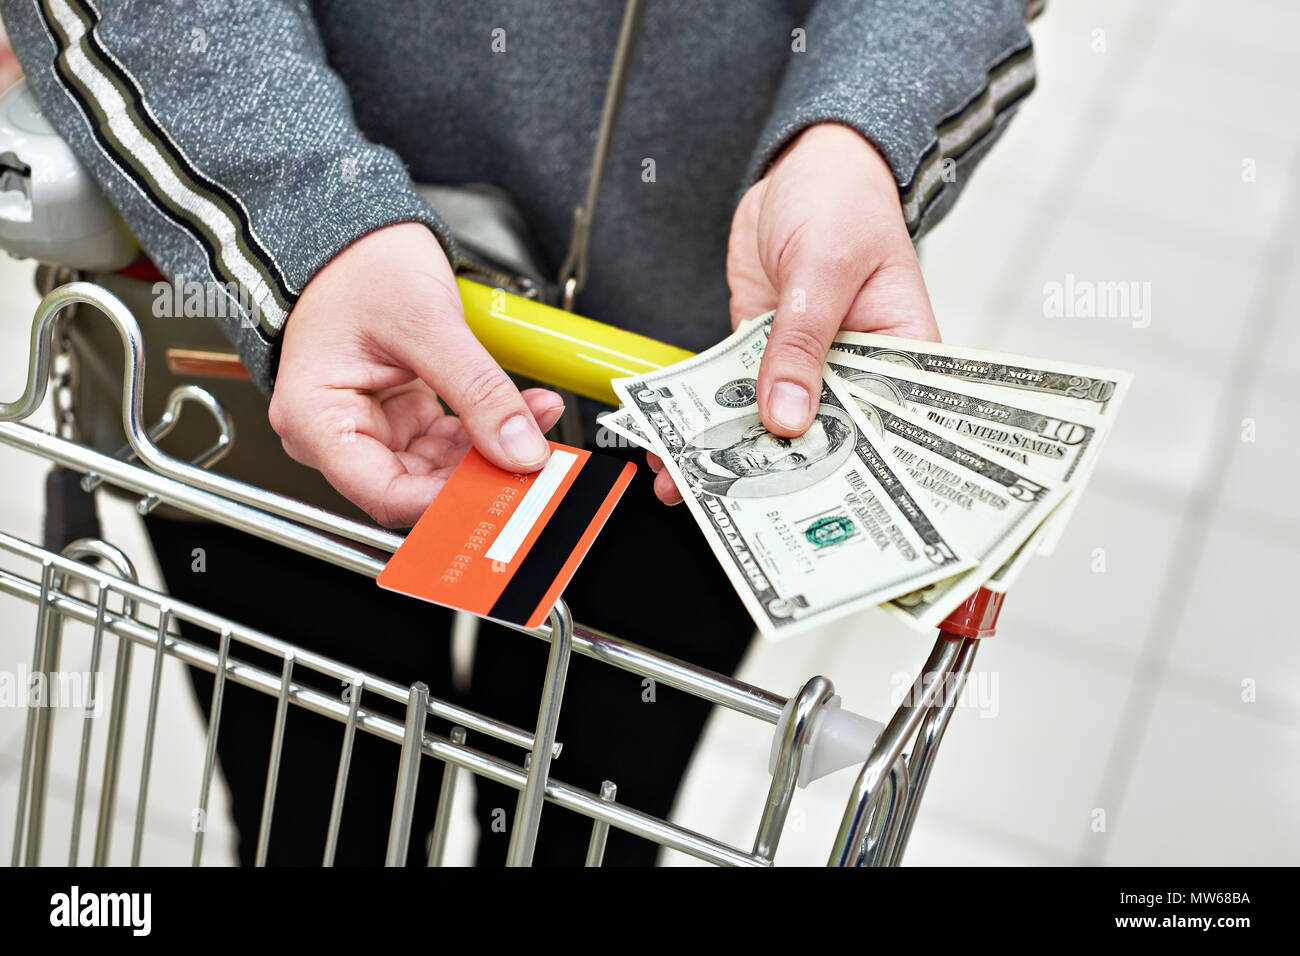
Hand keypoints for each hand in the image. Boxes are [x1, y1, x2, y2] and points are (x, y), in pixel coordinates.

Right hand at [269, 222, 563, 526]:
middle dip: (479, 472)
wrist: (356, 233)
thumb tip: (520, 448)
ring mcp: (369, 425)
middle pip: (414, 485)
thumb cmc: (360, 264)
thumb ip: (478, 391)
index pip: (384, 493)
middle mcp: (335, 433)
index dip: (446, 501)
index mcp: (316, 418)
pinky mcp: (397, 416)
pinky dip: (484, 431)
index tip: (499, 488)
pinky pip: (446, 443)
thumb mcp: (427, 324)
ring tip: (534, 420)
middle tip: (531, 455)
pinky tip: (519, 411)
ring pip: (438, 468)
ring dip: (490, 451)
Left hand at [647, 123, 938, 504]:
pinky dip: (700, 417)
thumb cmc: (842, 199)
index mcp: (900, 358)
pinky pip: (731, 396)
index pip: (885, 432)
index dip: (852, 479)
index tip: (812, 515)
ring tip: (681, 486)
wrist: (804, 164)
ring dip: (723, 455)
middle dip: (771, 478)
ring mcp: (805, 366)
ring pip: (766, 424)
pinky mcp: (763, 354)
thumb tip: (786, 416)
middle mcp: (854, 372)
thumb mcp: (822, 267)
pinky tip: (669, 444)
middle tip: (729, 512)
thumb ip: (800, 342)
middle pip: (818, 440)